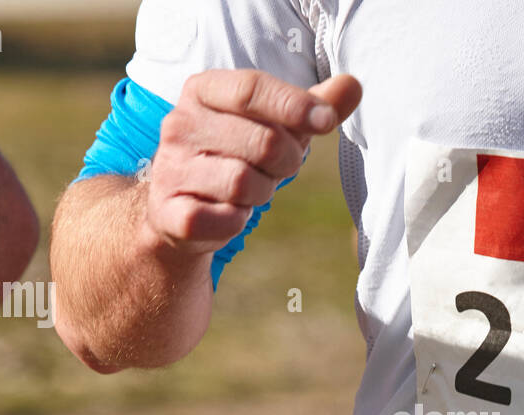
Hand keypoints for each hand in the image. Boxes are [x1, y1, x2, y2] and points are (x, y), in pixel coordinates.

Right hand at [143, 69, 361, 253]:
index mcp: (203, 90)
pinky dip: (237, 221)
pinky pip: (224, 219)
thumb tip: (354, 84)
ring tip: (251, 189)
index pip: (252, 88)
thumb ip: (314, 105)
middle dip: (286, 161)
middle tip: (279, 168)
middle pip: (261, 141)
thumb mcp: (275, 124)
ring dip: (262, 192)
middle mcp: (179, 124)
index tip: (327, 121)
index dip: (295, 105)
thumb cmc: (237, 154)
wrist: (181, 207)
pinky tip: (229, 213)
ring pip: (244, 183)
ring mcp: (171, 168)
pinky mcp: (169, 212)